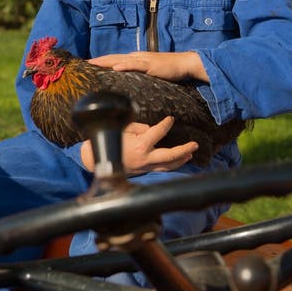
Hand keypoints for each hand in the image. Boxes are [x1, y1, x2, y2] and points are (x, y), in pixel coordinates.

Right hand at [80, 115, 197, 175]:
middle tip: (194, 144)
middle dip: (183, 150)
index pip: (157, 133)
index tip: (171, 119)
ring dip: (180, 159)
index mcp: (140, 145)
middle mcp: (145, 158)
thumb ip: (139, 128)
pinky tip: (178, 161)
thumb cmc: (110, 141)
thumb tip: (151, 130)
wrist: (97, 161)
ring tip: (190, 153)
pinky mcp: (143, 171)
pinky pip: (161, 169)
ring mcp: (145, 167)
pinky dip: (171, 165)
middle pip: (170, 156)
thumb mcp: (123, 129)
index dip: (166, 125)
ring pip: (168, 166)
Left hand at [88, 51, 208, 82]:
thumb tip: (129, 83)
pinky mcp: (150, 64)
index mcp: (135, 59)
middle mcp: (136, 56)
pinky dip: (125, 66)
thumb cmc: (168, 70)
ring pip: (121, 59)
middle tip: (84, 63)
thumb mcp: (150, 73)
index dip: (102, 61)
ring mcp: (143, 59)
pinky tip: (115, 68)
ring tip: (93, 63)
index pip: (115, 59)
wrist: (184, 63)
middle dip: (98, 60)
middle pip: (113, 58)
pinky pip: (135, 65)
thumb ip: (140, 75)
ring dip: (106, 61)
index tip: (88, 65)